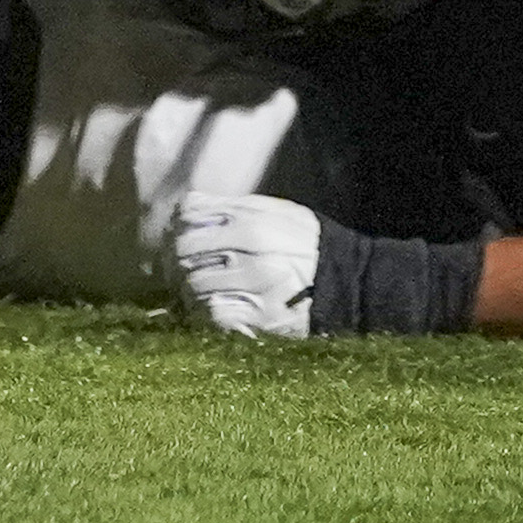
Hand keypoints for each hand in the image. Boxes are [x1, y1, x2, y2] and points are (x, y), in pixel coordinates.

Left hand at [168, 193, 320, 336]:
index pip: (190, 215)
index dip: (176, 228)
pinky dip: (205, 312)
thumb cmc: (306, 244)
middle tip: (176, 272)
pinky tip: (212, 309)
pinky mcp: (260, 313)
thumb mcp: (276, 212)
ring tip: (194, 293)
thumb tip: (188, 208)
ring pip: (194, 283)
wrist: (348, 280)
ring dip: (188, 290)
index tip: (175, 239)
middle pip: (186, 250)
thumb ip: (233, 208)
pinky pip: (214, 312)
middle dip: (174, 261)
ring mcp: (255, 281)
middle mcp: (250, 246)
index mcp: (252, 217)